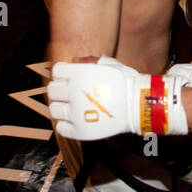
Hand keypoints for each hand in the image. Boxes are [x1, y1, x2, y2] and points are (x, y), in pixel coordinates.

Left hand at [47, 56, 188, 140]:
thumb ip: (89, 61)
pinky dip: (65, 124)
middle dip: (58, 90)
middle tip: (68, 92)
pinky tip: (74, 120)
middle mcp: (73, 92)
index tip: (69, 77)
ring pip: (54, 110)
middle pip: (52, 91)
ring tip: (71, 107)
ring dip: (60, 107)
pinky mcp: (80, 130)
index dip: (62, 73)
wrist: (139, 105)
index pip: (57, 71)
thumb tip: (73, 60)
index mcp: (78, 74)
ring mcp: (76, 113)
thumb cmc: (126, 82)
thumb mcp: (109, 64)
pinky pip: (62, 128)